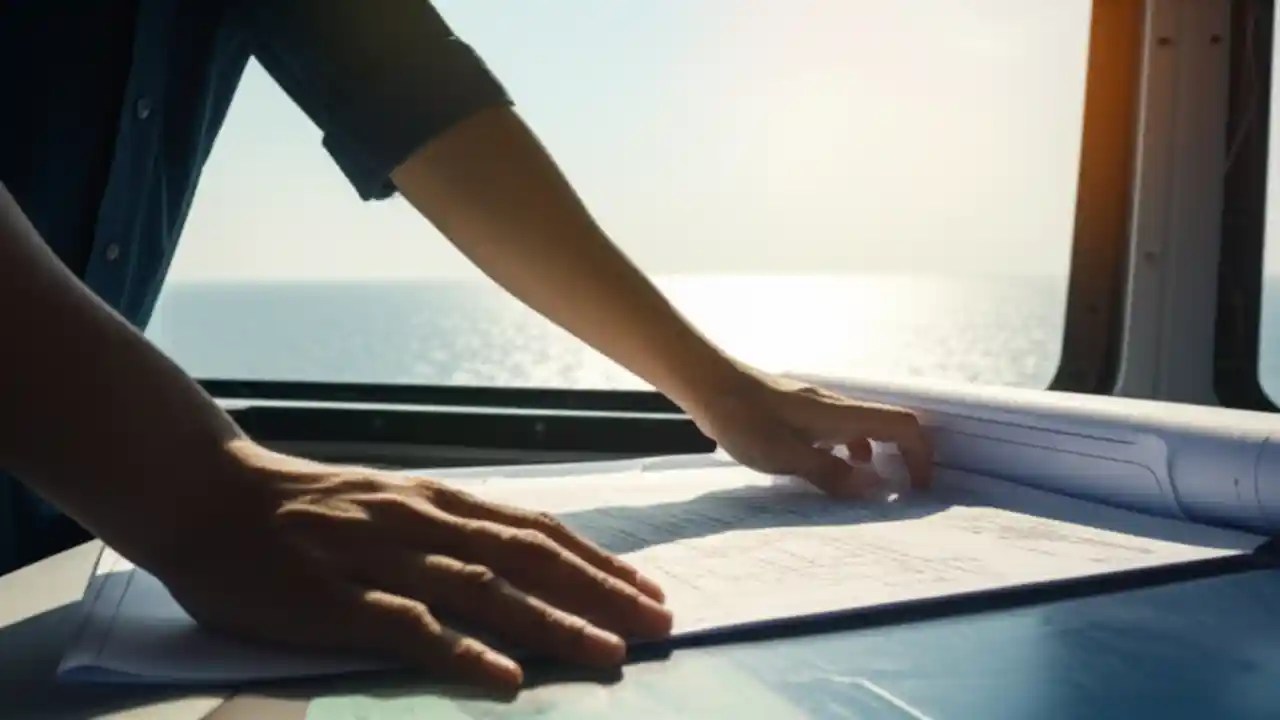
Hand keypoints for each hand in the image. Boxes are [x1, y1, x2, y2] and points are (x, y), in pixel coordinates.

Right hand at [146, 442, 670, 690]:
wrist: (208, 494)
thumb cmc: (303, 506)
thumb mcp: (388, 501)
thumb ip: (446, 528)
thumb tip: (516, 559)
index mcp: (438, 500)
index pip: (536, 530)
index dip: (598, 561)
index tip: (649, 590)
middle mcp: (423, 522)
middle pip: (529, 559)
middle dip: (601, 593)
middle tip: (660, 624)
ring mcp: (380, 558)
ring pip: (485, 592)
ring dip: (554, 624)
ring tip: (609, 655)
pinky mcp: (335, 599)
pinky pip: (409, 627)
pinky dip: (462, 651)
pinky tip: (506, 678)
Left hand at [686, 368, 932, 498]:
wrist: (708, 384)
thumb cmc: (744, 420)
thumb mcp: (787, 457)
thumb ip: (832, 473)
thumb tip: (876, 488)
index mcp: (841, 415)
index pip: (903, 426)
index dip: (921, 455)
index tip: (918, 488)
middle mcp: (836, 406)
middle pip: (889, 425)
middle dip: (902, 457)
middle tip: (898, 491)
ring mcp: (817, 405)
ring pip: (862, 427)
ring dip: (873, 455)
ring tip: (862, 487)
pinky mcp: (799, 409)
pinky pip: (838, 428)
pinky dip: (845, 449)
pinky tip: (825, 467)